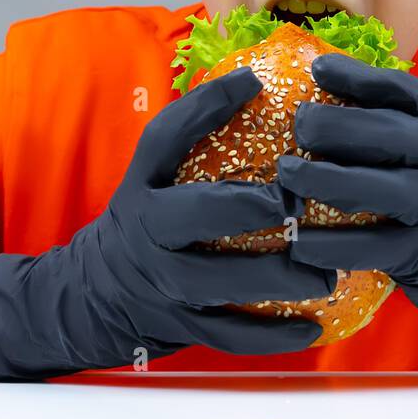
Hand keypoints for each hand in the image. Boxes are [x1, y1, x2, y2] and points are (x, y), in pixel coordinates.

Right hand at [0, 66, 335, 379]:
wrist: (93, 295)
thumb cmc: (147, 222)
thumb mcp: (151, 179)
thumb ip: (194, 142)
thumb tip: (262, 83)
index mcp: (143, 186)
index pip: (165, 136)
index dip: (206, 104)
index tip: (253, 82)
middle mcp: (149, 232)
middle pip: (196, 215)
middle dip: (248, 206)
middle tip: (296, 201)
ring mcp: (165, 283)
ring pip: (222, 281)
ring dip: (277, 277)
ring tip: (325, 273)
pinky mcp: (181, 326)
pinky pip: (231, 334)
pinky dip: (272, 336)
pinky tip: (313, 327)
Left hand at [277, 54, 417, 381]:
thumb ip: (381, 121)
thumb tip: (314, 83)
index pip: (403, 92)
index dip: (359, 77)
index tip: (317, 69)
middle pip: (391, 134)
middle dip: (337, 125)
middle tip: (298, 124)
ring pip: (383, 189)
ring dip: (328, 179)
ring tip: (286, 174)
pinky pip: (370, 246)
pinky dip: (330, 245)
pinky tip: (297, 240)